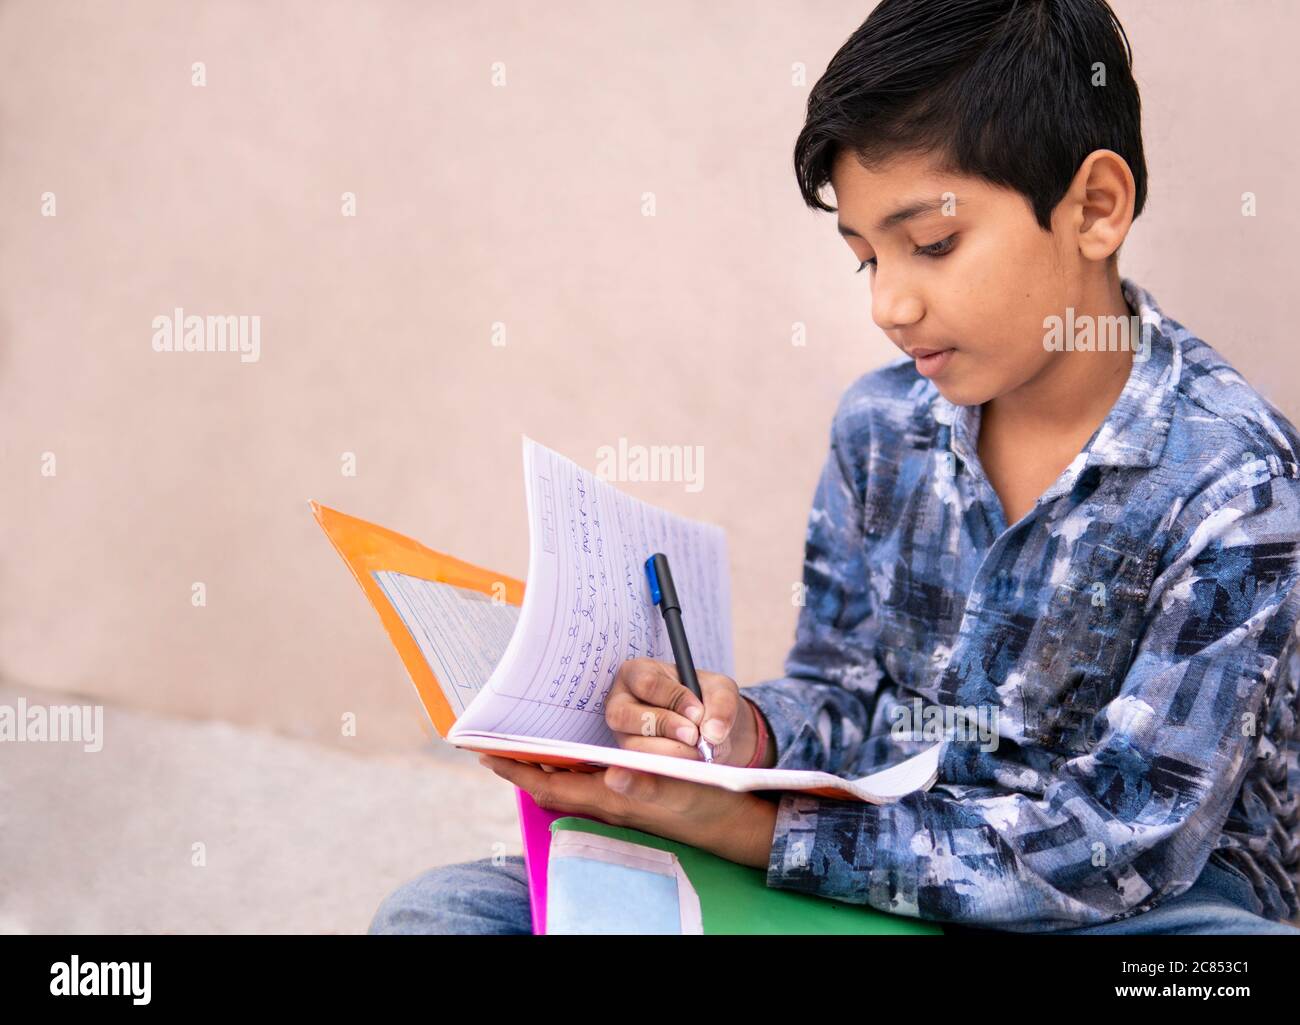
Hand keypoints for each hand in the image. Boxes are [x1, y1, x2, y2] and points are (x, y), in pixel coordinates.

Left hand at [477, 754, 778, 868]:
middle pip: (551, 787)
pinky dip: (570, 768)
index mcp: (611, 798)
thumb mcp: (681, 790)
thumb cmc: (707, 804)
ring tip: (526, 744)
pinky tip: (574, 753)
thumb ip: (647, 786)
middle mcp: (607, 802)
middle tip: (497, 744)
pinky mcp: (630, 798)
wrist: (732, 823)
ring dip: (544, 767)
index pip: (550, 785)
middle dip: (521, 768)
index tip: (487, 752)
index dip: (517, 770)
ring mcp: (617, 801)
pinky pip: (586, 783)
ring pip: (567, 785)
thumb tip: (612, 775)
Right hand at [603, 657, 762, 765]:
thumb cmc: (706, 699)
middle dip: (663, 726)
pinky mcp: (631, 760)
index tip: (698, 713)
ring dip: (668, 752)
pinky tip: (688, 768)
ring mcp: (622, 734)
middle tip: (694, 736)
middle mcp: (620, 703)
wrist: (709, 728)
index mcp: (636, 673)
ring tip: (697, 752)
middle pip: (624, 715)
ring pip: (632, 746)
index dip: (674, 698)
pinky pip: (641, 769)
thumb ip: (722, 705)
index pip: (646, 683)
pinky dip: (667, 770)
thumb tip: (712, 734)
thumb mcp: (721, 690)